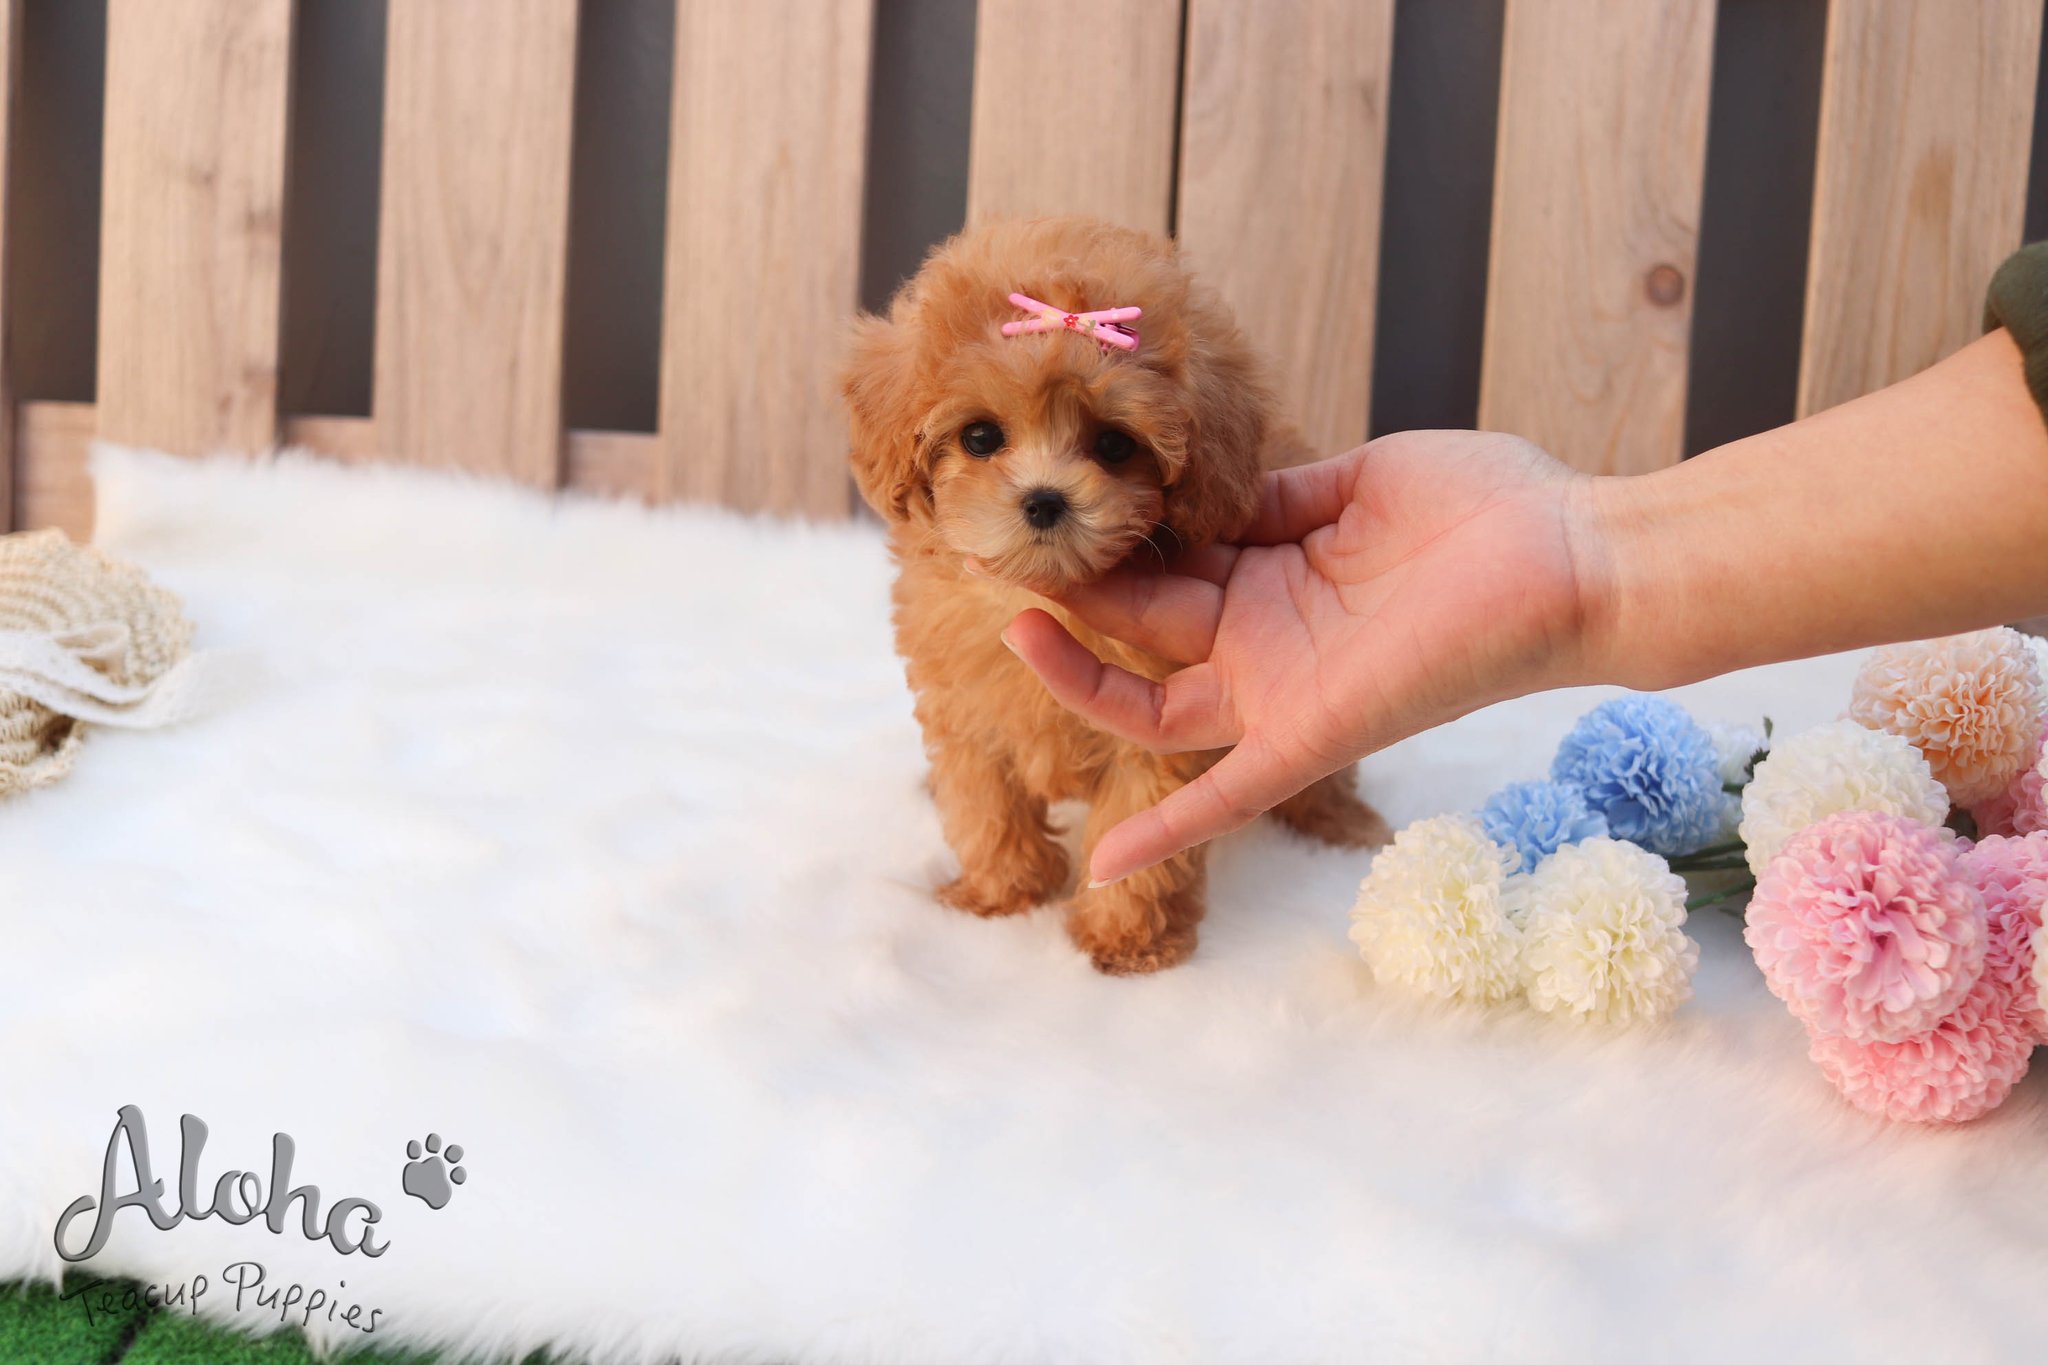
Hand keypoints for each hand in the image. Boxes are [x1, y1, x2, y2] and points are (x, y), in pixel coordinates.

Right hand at [1004, 430, 1604, 883]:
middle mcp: (1265, 641)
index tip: (1063, 499)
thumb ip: (1275, 492)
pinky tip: (1104, 863)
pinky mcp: (1311, 734)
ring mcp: (1281, 691)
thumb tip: (1199, 491)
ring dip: (1079, 679)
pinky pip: (1227, 799)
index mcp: (1273, 578)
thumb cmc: (1489, 512)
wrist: (1577, 556)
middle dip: (1076, 594)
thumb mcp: (1358, 482)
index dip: (1112, 539)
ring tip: (1016, 622)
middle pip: (1141, 629)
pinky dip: (1169, 832)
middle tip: (1013, 548)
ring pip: (1153, 704)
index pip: (1167, 566)